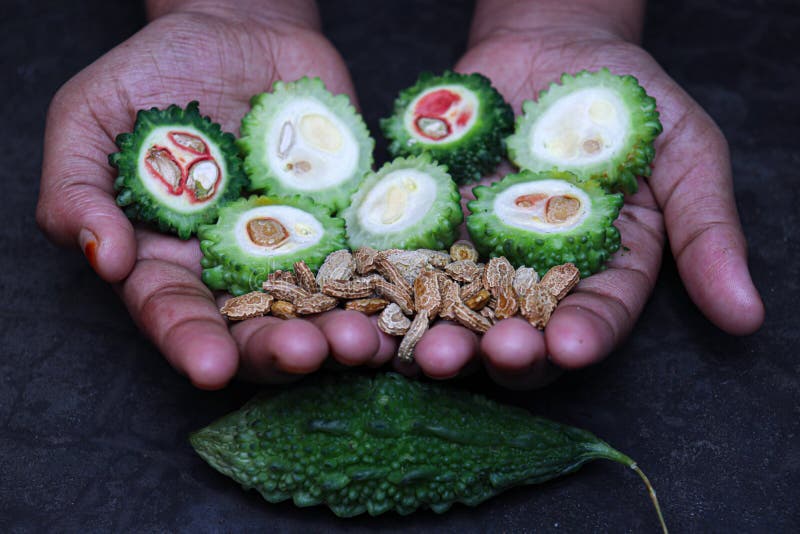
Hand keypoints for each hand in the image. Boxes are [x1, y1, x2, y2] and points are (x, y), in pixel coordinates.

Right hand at [37, 1, 398, 388]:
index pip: (175, 314)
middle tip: (305, 354)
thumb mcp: (89, 116)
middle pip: (256, 327)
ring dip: (342, 332)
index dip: (191, 343)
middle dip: (279, 349)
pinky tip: (407, 300)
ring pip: (321, 307)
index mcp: (171, 260)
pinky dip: (390, 282)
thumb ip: (76, 189)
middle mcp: (238, 268)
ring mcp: (300, 247)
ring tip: (363, 341)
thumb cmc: (154, 73)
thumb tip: (105, 257)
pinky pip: (373, 258)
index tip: (210, 367)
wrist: (237, 31)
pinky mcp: (349, 221)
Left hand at [403, 0, 762, 387]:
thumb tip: (747, 317)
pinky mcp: (428, 228)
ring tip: (426, 351)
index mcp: (602, 273)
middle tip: (489, 356)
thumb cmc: (625, 100)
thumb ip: (708, 231)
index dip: (583, 337)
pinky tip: (372, 302)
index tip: (568, 346)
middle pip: (519, 333)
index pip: (595, 319)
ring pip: (454, 314)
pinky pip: (404, 263)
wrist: (551, 45)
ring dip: (438, 338)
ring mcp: (476, 256)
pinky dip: (387, 287)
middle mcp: (535, 279)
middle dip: (504, 352)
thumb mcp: (685, 154)